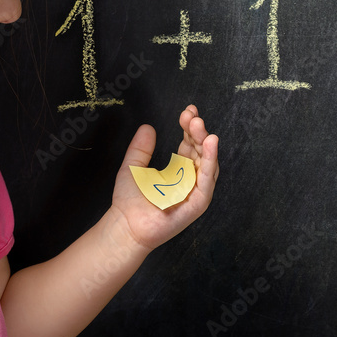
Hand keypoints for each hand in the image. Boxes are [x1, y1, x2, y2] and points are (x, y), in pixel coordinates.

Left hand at [111, 105, 218, 249]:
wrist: (126, 225)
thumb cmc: (130, 200)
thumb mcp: (133, 166)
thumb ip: (141, 148)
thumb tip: (147, 127)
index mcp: (178, 169)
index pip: (189, 144)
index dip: (189, 127)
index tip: (187, 111)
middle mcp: (190, 178)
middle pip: (200, 150)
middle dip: (198, 131)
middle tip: (191, 115)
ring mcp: (196, 190)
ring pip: (207, 162)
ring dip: (206, 142)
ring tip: (199, 125)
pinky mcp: (198, 202)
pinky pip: (208, 180)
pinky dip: (211, 161)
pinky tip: (210, 143)